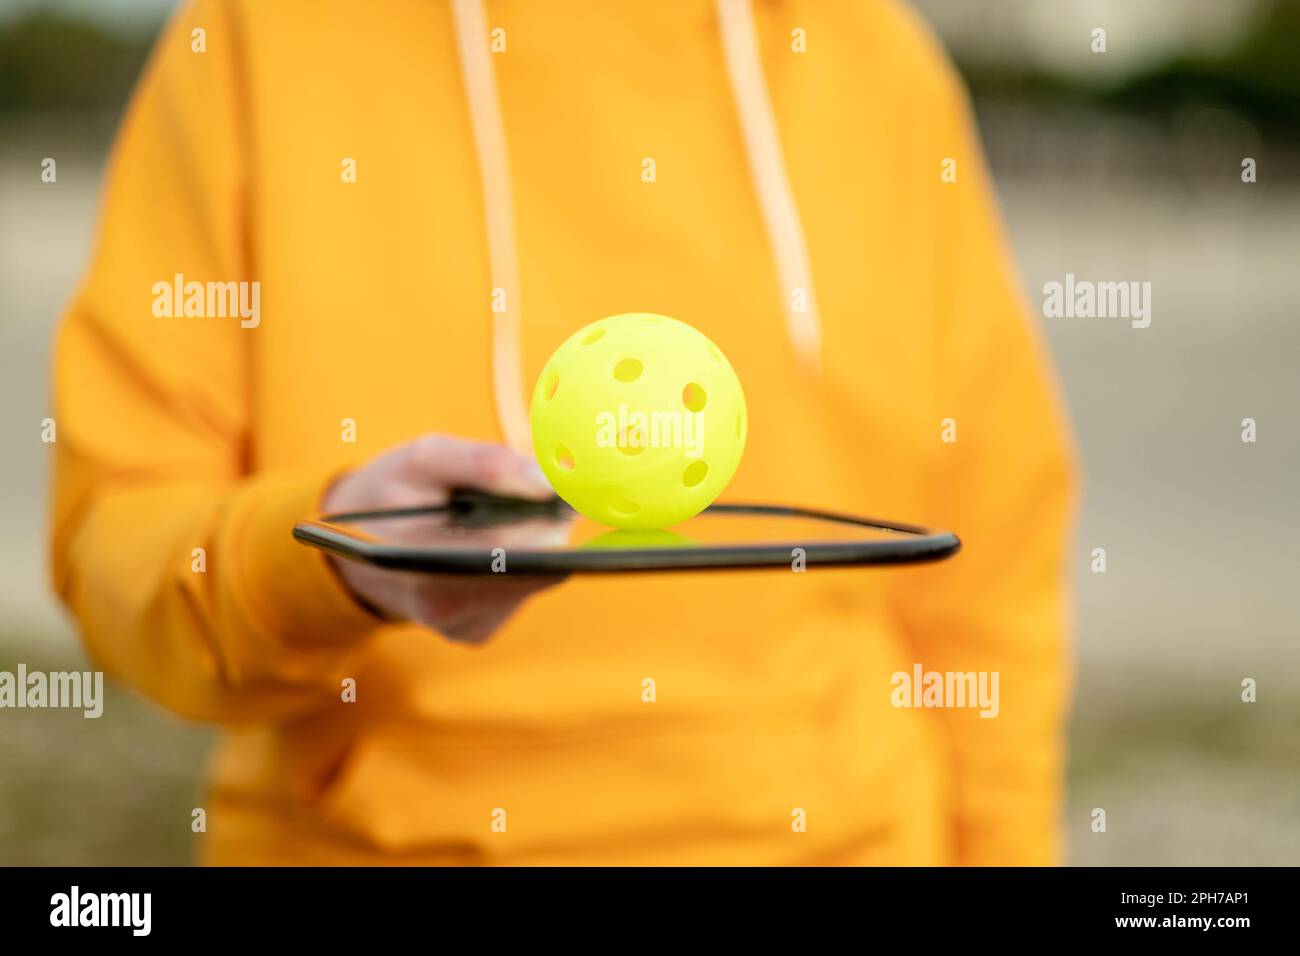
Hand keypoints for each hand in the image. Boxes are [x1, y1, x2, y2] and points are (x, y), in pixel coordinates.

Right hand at [322, 433, 564, 643]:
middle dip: (540, 526)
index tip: (557, 493)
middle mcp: (448, 613)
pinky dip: (518, 559)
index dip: (545, 521)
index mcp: (426, 573)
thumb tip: (545, 483)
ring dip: (529, 541)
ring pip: (536, 579)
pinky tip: (491, 540)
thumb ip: (483, 463)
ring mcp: (465, 628)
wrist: (351, 547)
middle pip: (535, 570)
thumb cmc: (389, 494)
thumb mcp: (424, 459)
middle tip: (532, 491)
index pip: (513, 555)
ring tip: (497, 513)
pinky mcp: (478, 631)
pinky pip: (523, 590)